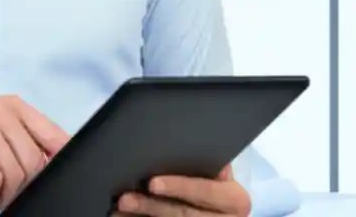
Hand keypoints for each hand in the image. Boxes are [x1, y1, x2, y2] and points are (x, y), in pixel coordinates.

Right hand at [0, 94, 69, 210]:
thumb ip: (24, 143)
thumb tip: (56, 163)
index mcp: (14, 106)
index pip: (53, 134)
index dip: (59, 160)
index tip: (56, 179)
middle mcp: (2, 110)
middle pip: (35, 160)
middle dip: (24, 187)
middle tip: (7, 197)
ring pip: (16, 173)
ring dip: (5, 196)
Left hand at [113, 164, 250, 216]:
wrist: (220, 213)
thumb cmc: (219, 188)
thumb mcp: (222, 177)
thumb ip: (211, 165)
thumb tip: (190, 146)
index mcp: (236, 200)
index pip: (207, 191)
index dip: (180, 186)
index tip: (153, 183)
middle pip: (183, 214)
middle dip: (151, 206)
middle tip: (125, 198)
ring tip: (119, 208)